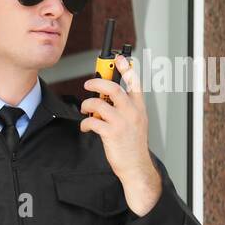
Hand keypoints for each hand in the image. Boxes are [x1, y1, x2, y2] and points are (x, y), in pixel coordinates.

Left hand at [80, 54, 161, 215]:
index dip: (127, 69)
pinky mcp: (112, 134)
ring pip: (100, 104)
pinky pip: (93, 122)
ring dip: (88, 104)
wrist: (136, 166)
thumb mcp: (136, 121)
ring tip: (85, 109)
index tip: (119, 58)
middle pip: (114, 88)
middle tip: (88, 84)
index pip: (135, 83)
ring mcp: (122, 123)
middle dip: (98, 82)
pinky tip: (86, 127)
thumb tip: (107, 96)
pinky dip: (85, 123)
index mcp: (139, 107)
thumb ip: (126, 107)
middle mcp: (132, 112)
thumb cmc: (133, 144)